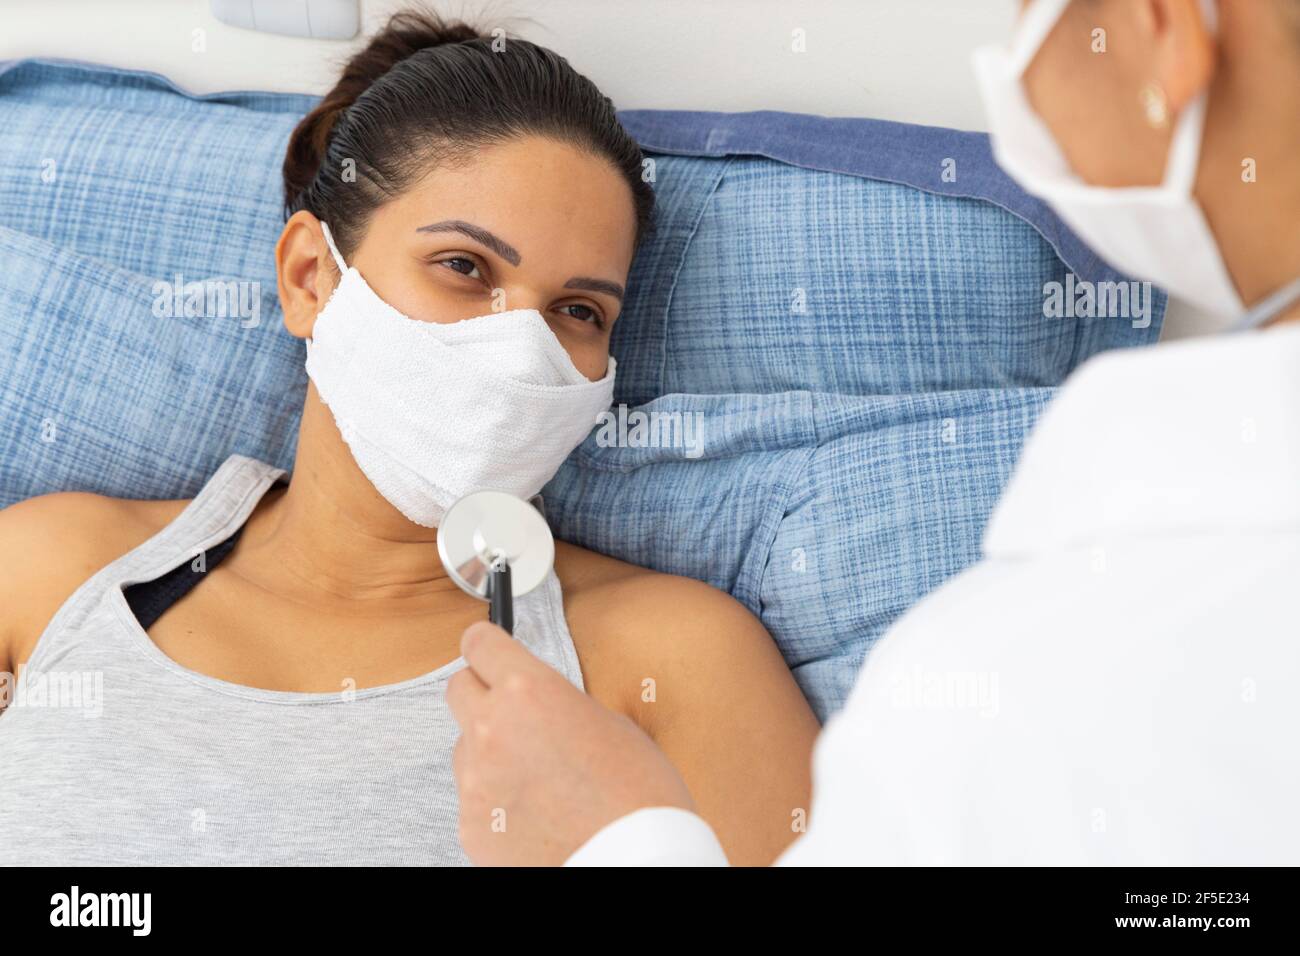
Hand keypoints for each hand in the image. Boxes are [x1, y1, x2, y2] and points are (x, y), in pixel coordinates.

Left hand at [448, 621, 694, 865]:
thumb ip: (560, 704)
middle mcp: (491, 728)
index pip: (480, 643)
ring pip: (465, 746)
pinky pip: (474, 796)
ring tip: (538, 776)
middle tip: (516, 712)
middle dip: (483, 693)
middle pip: (459, 688)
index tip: (491, 649)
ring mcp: (476, 780)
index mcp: (529, 691)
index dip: (487, 644)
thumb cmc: (638, 795)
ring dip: (490, 750)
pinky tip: (535, 811)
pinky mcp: (471, 825)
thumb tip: (541, 706)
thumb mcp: (611, 724)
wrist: (632, 862)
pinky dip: (496, 798)